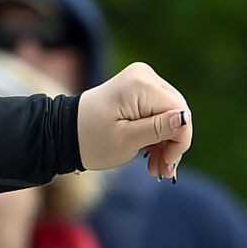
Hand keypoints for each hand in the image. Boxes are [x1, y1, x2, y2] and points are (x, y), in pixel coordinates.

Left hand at [76, 61, 190, 178]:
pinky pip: (158, 112)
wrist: (62, 134)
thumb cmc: (90, 140)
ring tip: (156, 169)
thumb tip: (185, 118)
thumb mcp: (126, 140)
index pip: (179, 112)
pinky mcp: (137, 90)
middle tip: (162, 172)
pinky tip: (151, 155)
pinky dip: (156, 134)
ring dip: (165, 142)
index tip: (167, 166)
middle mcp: (144, 76)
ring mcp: (141, 81)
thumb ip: (158, 129)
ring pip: (169, 114)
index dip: (179, 141)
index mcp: (141, 84)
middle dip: (172, 144)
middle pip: (176, 112)